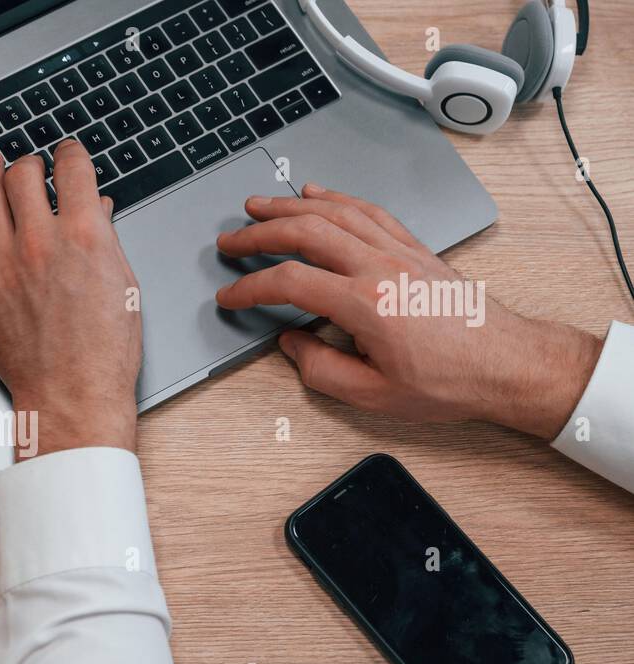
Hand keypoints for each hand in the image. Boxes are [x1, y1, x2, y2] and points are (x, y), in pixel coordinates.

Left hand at [0, 139, 140, 457]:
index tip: (68, 155)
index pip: (73, 169)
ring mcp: (4, 263)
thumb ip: (107, 240)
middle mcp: (41, 242)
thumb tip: (99, 210)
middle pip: (24, 175)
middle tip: (31, 167)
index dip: (70, 154)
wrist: (73, 394)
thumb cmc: (104, 352)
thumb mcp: (123, 286)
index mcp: (85, 236)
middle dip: (30, 163)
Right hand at [215, 183, 601, 439]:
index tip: (230, 295)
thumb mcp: (373, 395)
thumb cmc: (449, 381)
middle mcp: (381, 268)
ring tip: (259, 205)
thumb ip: (321, 370)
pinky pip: (368, 212)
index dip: (250, 287)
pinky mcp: (415, 249)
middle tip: (230, 237)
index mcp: (366, 304)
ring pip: (335, 213)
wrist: (506, 364)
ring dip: (290, 206)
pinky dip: (337, 199)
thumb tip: (292, 344)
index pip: (289, 282)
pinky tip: (317, 194)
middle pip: (306, 232)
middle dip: (260, 232)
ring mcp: (400, 252)